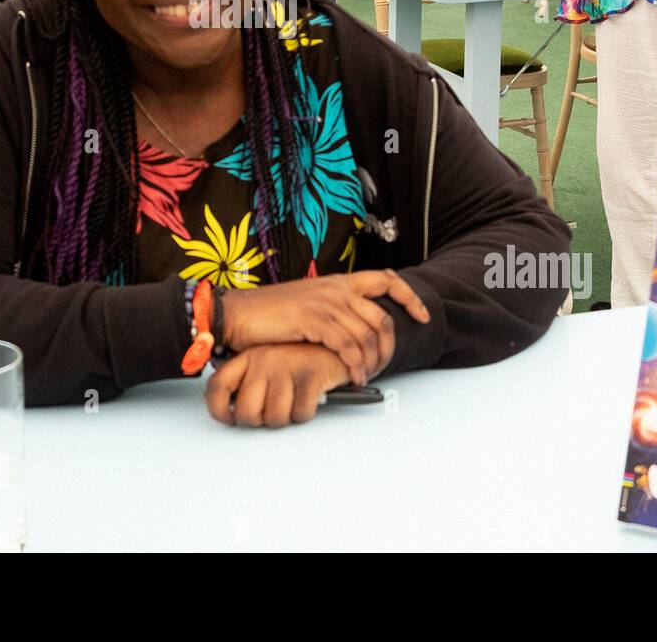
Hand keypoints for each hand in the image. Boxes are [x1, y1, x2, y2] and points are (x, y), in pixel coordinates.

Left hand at [205, 344, 349, 426]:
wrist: (336, 343)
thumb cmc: (301, 358)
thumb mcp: (268, 362)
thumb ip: (249, 381)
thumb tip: (232, 411)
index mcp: (249, 356)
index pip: (218, 386)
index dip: (218, 410)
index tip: (229, 419)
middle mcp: (264, 360)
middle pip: (247, 413)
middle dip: (260, 420)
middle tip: (271, 411)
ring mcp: (287, 366)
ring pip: (274, 417)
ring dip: (286, 417)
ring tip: (292, 401)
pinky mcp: (311, 375)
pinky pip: (300, 413)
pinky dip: (305, 413)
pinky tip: (308, 398)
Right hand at [221, 269, 428, 385]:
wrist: (235, 314)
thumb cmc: (267, 315)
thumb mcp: (307, 305)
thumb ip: (332, 311)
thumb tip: (353, 332)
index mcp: (336, 281)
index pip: (385, 279)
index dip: (408, 296)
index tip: (421, 315)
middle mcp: (335, 288)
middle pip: (382, 315)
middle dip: (390, 345)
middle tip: (384, 365)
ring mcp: (325, 302)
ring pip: (367, 334)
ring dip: (372, 361)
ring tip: (365, 377)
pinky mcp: (312, 319)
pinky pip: (347, 345)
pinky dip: (355, 365)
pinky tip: (354, 377)